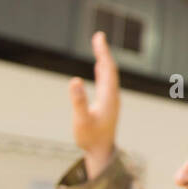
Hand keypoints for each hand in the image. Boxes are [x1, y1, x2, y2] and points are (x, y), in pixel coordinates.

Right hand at [68, 31, 118, 178]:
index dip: (103, 52)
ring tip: (99, 46)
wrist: (101, 152)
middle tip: (98, 36)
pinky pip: (106, 82)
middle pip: (110, 69)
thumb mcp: (81, 120)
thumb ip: (78, 101)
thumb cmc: (90, 138)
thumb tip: (74, 81)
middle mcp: (113, 96)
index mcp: (109, 97)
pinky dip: (103, 71)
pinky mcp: (107, 104)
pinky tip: (100, 67)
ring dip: (104, 60)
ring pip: (109, 75)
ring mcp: (111, 100)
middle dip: (104, 52)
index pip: (108, 69)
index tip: (99, 37)